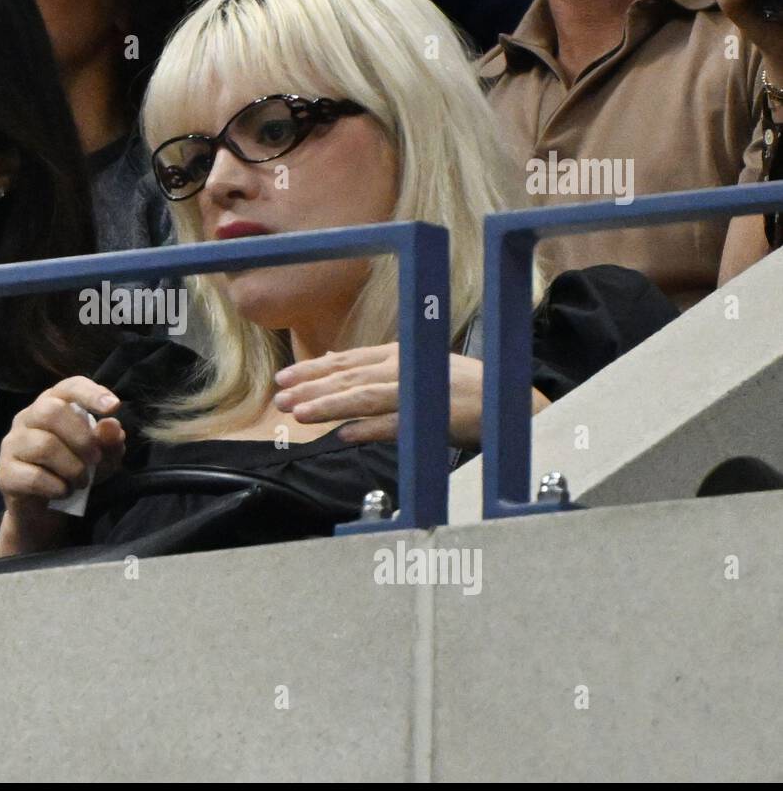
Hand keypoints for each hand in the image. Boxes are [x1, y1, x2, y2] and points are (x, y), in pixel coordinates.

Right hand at [0, 377, 125, 556]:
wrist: (45, 510)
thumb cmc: (72, 471)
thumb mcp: (101, 458)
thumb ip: (109, 442)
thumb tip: (113, 427)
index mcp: (52, 404)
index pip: (68, 387)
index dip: (91, 393)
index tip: (114, 406)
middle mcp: (28, 418)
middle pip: (50, 411)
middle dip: (81, 437)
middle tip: (95, 459)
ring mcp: (12, 444)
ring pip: (44, 445)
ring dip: (73, 468)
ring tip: (81, 482)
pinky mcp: (4, 473)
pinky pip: (34, 477)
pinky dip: (57, 487)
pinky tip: (63, 492)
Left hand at [273, 343, 550, 448]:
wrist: (510, 404)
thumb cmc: (460, 388)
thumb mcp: (416, 367)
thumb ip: (377, 368)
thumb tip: (333, 363)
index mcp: (400, 355)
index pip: (347, 361)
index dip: (313, 370)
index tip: (284, 378)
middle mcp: (405, 370)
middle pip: (349, 378)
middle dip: (311, 388)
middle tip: (280, 398)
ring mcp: (419, 394)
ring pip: (365, 398)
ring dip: (331, 406)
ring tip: (301, 414)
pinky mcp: (434, 419)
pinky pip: (396, 425)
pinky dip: (369, 429)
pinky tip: (344, 435)